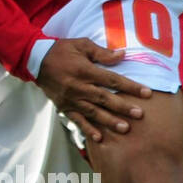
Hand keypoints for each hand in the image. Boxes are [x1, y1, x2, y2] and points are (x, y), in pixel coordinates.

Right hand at [35, 38, 152, 143]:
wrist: (36, 61)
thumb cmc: (61, 50)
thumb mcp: (81, 44)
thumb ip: (102, 52)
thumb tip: (122, 55)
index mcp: (85, 70)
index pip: (112, 79)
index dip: (130, 86)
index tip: (147, 93)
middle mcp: (78, 86)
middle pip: (105, 98)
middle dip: (123, 107)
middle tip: (140, 114)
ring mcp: (71, 99)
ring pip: (93, 112)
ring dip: (109, 121)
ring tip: (125, 128)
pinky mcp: (64, 107)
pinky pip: (77, 120)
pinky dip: (87, 129)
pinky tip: (99, 138)